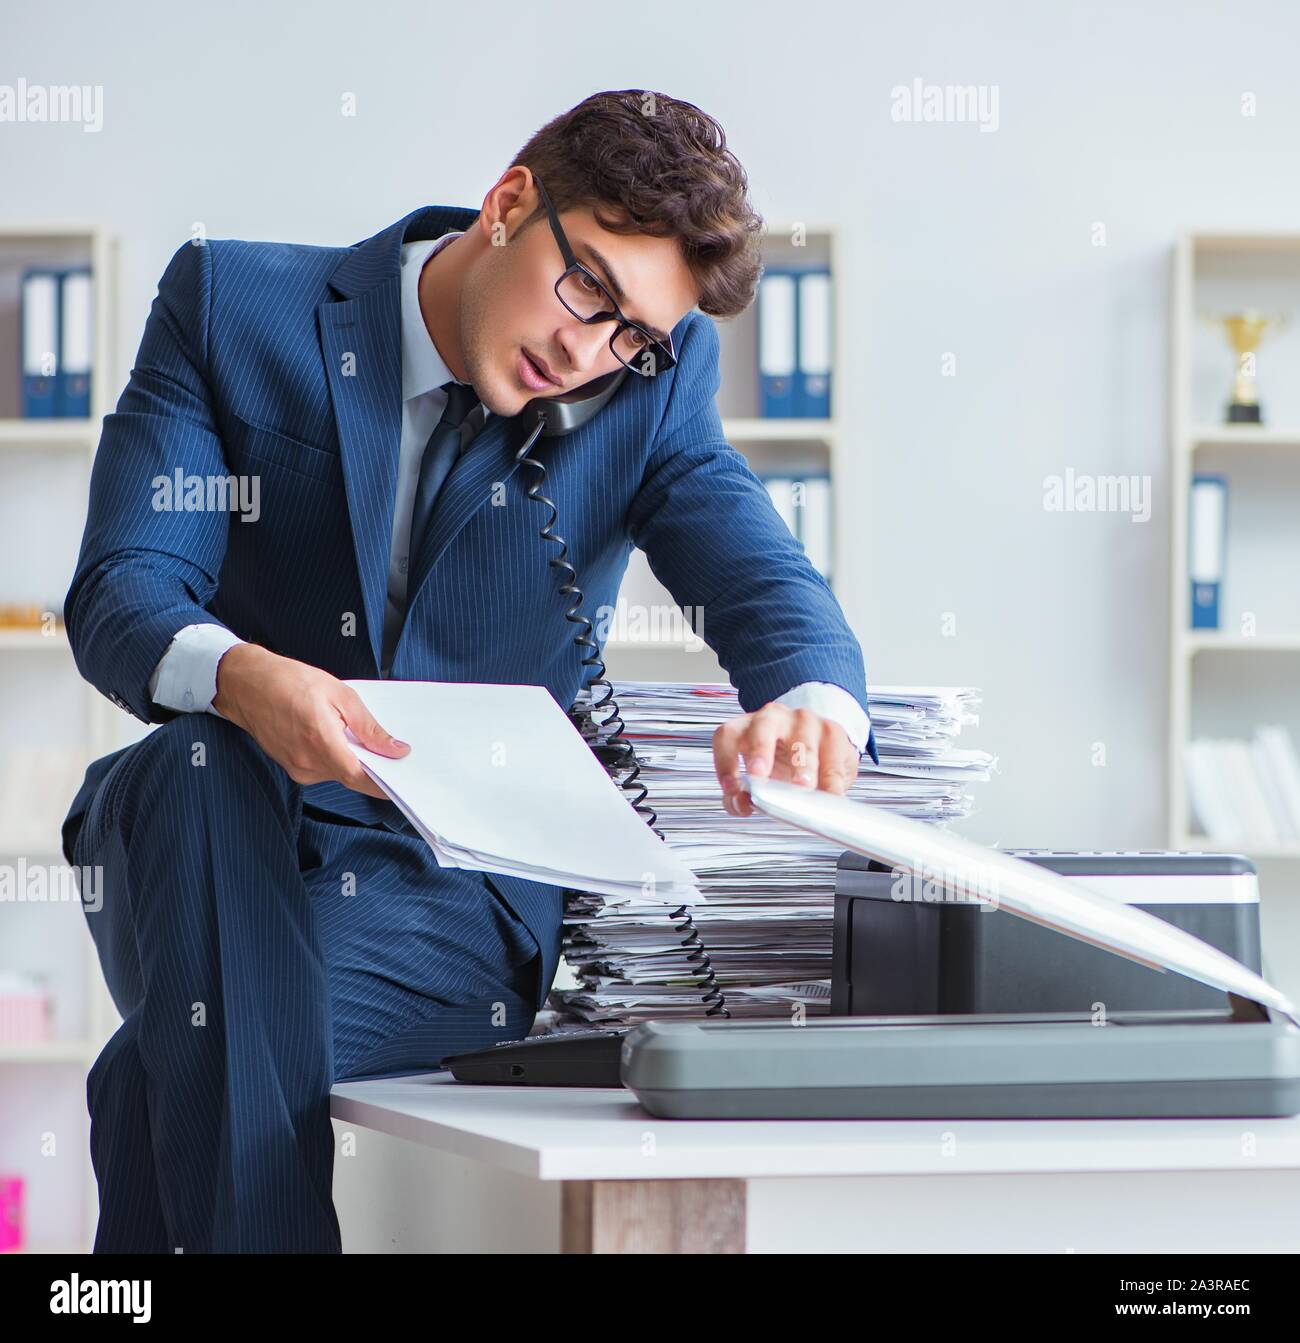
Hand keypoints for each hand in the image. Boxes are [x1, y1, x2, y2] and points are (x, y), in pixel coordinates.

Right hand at [212, 644, 408, 798]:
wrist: (246, 683)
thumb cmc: (289, 681)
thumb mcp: (340, 694)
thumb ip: (368, 726)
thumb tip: (394, 749)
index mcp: (320, 742)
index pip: (359, 778)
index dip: (384, 783)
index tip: (404, 779)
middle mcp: (307, 762)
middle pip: (351, 778)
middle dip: (374, 771)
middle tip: (394, 755)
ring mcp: (297, 768)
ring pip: (337, 774)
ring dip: (355, 762)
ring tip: (364, 739)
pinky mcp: (291, 766)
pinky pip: (323, 769)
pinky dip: (337, 759)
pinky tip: (341, 740)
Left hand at [712, 703, 858, 816]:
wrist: (817, 747)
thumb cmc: (780, 763)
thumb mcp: (758, 778)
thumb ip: (742, 795)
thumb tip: (743, 805)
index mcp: (747, 727)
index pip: (727, 736)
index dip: (724, 761)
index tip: (730, 788)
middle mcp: (773, 718)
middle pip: (762, 728)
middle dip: (759, 752)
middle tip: (759, 775)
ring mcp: (805, 721)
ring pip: (802, 741)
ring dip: (802, 766)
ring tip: (802, 787)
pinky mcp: (832, 732)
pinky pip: (832, 757)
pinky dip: (831, 781)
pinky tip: (830, 796)